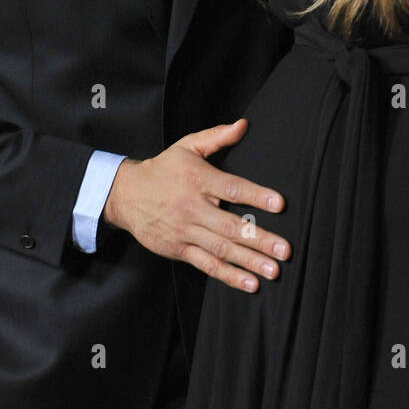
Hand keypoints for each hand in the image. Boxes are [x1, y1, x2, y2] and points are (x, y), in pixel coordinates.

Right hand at [102, 119, 289, 291]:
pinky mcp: (178, 249)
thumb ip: (216, 136)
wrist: (124, 195)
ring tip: (273, 271)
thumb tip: (243, 125)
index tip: (279, 204)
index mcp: (198, 180)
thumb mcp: (187, 146)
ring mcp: (185, 231)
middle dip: (259, 239)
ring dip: (249, 262)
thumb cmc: (163, 169)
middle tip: (284, 250)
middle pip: (230, 225)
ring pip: (221, 249)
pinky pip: (206, 264)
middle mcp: (192, 207)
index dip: (256, 196)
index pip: (231, 188)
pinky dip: (228, 275)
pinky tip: (249, 283)